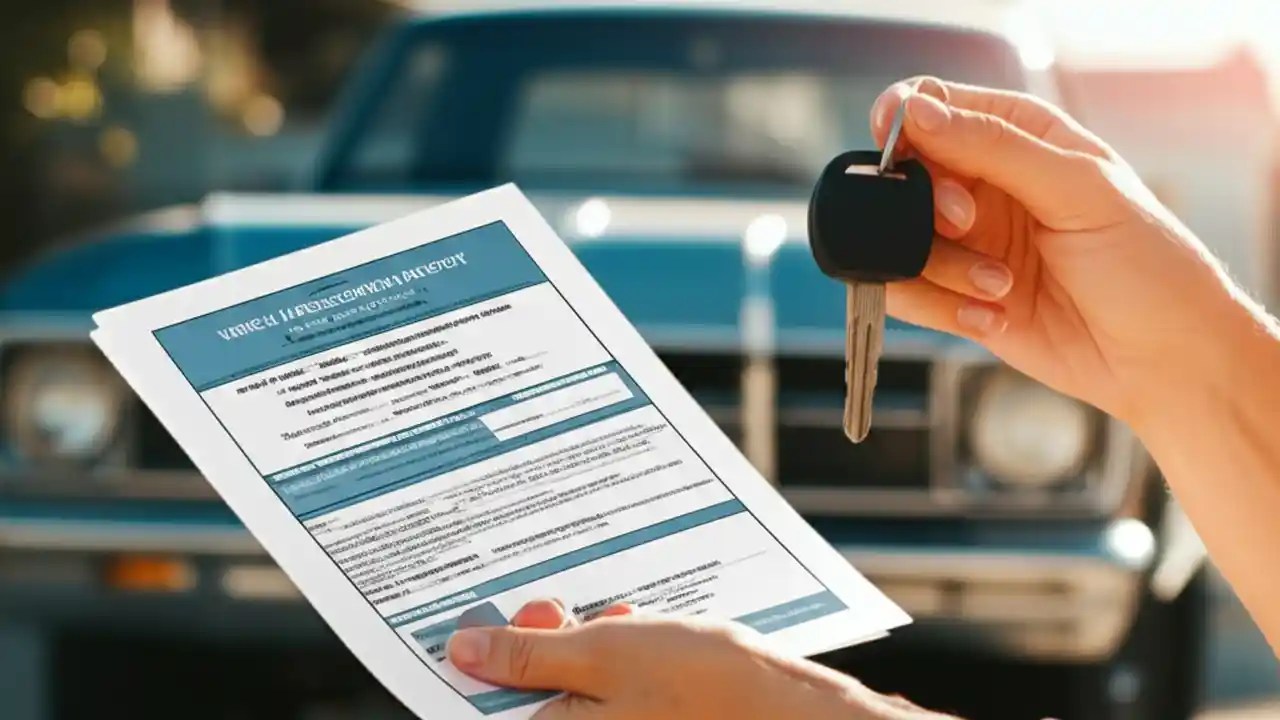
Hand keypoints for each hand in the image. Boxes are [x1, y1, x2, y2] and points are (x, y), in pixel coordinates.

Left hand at [447, 599, 953, 718]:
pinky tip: (641, 634)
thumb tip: (464, 652)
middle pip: (526, 690)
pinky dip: (616, 658)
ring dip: (585, 643)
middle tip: (562, 609)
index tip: (481, 620)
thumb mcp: (606, 654)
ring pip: (570, 684)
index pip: (488, 701)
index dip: (482, 655)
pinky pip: (607, 691)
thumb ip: (529, 654)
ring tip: (621, 621)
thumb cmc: (705, 687)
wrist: (790, 713)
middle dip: (543, 640)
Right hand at [870, 78, 1257, 425]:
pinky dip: (940, 308)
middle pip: (904, 175)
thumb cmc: (1146, 264)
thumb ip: (995, 147)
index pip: (933, 107)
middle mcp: (985, 185)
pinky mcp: (957, 296)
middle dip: (927, 204)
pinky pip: (908, 294)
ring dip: (942, 266)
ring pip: (899, 239)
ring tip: (998, 286)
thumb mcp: (1079, 189)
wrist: (1163, 359)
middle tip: (966, 223)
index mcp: (1019, 136)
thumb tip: (917, 112)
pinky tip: (991, 316)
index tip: (898, 147)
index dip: (904, 121)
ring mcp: (968, 243)